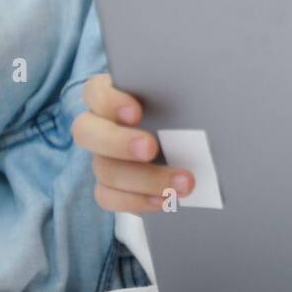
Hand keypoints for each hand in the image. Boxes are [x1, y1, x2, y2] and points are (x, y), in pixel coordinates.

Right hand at [71, 73, 193, 212]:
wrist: (193, 147)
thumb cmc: (186, 112)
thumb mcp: (185, 99)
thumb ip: (183, 95)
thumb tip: (204, 95)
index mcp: (112, 95)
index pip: (96, 91)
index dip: (110, 101)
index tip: (135, 112)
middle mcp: (100, 125)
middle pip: (86, 131)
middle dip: (118, 142)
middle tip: (151, 148)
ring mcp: (102, 157)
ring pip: (104, 169)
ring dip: (145, 179)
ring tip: (184, 182)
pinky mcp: (109, 186)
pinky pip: (109, 197)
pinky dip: (137, 200)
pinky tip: (165, 199)